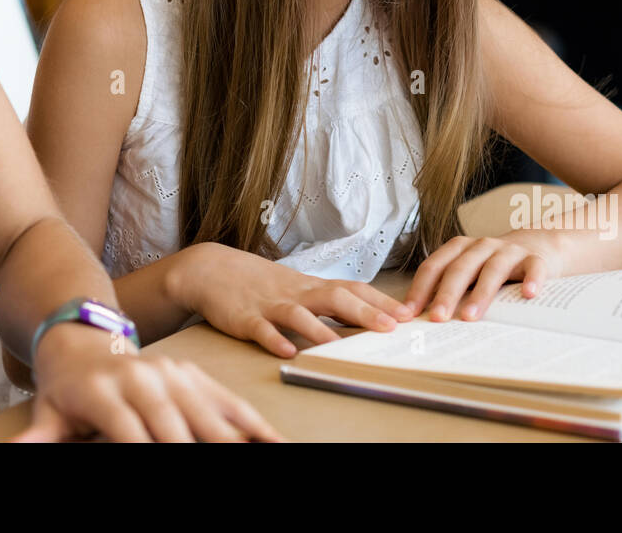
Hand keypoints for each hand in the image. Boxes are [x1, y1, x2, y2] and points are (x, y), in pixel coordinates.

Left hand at [10, 323, 285, 442]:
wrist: (85, 336)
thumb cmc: (66, 386)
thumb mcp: (48, 411)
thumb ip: (40, 437)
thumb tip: (17, 451)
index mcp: (108, 394)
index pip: (132, 433)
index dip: (149, 451)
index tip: (173, 466)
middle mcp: (145, 380)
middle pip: (178, 425)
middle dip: (201, 450)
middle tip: (228, 469)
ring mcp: (173, 373)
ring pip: (210, 411)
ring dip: (236, 438)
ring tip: (264, 454)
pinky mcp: (191, 372)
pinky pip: (226, 399)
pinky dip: (251, 421)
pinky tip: (273, 440)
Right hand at [172, 242, 414, 357]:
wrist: (213, 269)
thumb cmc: (261, 283)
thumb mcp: (297, 288)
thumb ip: (328, 302)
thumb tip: (367, 316)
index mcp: (311, 287)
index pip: (353, 289)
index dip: (380, 302)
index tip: (408, 314)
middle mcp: (296, 293)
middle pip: (334, 298)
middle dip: (363, 313)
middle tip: (389, 328)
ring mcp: (270, 305)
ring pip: (299, 315)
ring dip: (321, 331)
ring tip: (341, 347)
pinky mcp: (245, 318)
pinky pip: (261, 329)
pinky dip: (274, 340)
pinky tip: (287, 352)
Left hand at [402, 232, 564, 321]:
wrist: (537, 246)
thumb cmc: (494, 267)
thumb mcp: (470, 273)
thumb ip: (448, 289)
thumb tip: (420, 320)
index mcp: (459, 249)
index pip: (434, 266)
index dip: (420, 288)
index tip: (409, 313)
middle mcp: (481, 246)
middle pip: (460, 268)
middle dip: (446, 294)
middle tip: (437, 318)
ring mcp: (508, 251)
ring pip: (493, 270)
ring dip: (481, 293)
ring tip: (470, 317)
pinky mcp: (534, 259)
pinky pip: (533, 268)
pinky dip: (531, 280)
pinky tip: (528, 295)